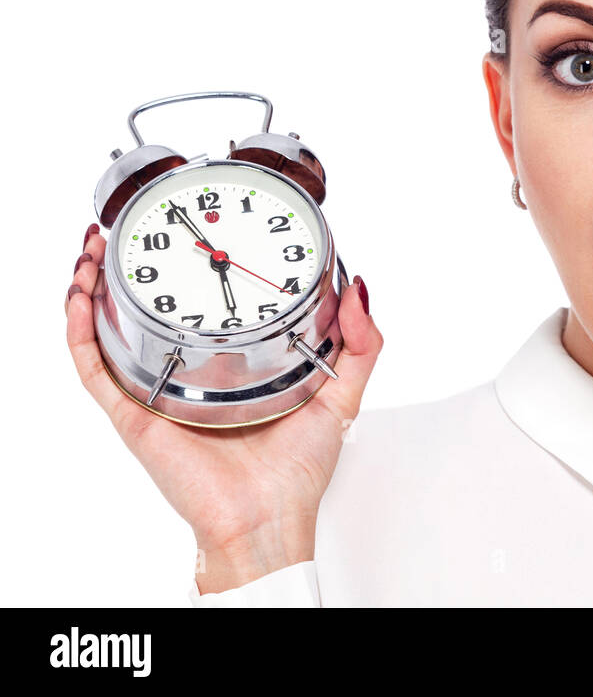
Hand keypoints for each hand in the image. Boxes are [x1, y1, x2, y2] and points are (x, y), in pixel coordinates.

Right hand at [66, 223, 383, 592]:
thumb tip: (357, 287)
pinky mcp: (134, 413)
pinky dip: (79, 328)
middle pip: (152, 309)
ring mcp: (158, 391)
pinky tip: (79, 293)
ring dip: (94, 284)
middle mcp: (190, 374)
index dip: (198, 265)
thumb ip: (360, 343)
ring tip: (94, 245)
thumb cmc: (297, 472)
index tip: (202, 224)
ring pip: (111, 329)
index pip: (210, 306)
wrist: (268, 521)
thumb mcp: (342, 395)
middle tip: (131, 225)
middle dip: (134, 265)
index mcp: (234, 366)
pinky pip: (94, 365)